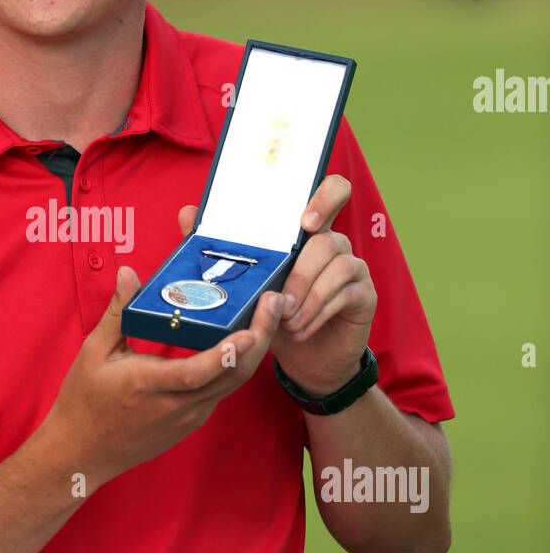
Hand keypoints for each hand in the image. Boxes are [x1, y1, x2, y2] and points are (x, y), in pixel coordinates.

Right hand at [38, 265, 289, 493]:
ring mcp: (188, 417)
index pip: (200, 371)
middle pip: (232, 374)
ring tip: (266, 315)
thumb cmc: (84, 401)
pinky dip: (236, 365)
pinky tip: (242, 341)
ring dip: (253, 350)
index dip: (229, 351)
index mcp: (151, 384)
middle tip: (275, 303)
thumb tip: (128, 273)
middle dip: (260, 338)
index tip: (252, 329)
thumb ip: (119, 311)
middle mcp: (177, 405)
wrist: (81, 453)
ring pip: (233, 383)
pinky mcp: (191, 422)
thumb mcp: (94, 351)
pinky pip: (222, 391)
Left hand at [176, 175, 375, 399]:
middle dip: (305, 264)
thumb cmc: (275, 316)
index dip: (324, 197)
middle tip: (284, 291)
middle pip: (330, 236)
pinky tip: (299, 328)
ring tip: (284, 320)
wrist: (304, 360)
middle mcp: (334, 244)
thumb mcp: (248, 285)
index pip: (330, 192)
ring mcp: (353, 268)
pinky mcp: (365, 295)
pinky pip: (345, 294)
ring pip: (336, 266)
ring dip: (305, 295)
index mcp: (308, 233)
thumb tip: (187, 212)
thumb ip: (221, 249)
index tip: (305, 221)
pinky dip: (317, 312)